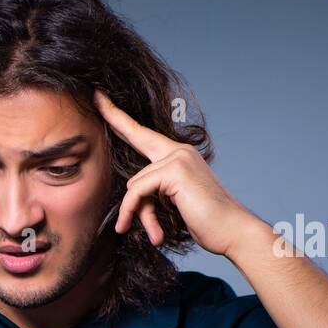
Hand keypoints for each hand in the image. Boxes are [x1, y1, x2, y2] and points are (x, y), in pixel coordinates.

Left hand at [95, 89, 265, 258]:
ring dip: (138, 213)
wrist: (232, 231)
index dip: (122, 119)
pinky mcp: (175, 171)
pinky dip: (137, 212)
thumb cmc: (206, 221)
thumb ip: (151, 194)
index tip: (104, 99)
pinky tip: (154, 233)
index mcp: (179, 156)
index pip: (144, 135)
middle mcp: (179, 151)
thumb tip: (130, 195)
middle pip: (136, 134)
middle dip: (113, 115)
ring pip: (135, 184)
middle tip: (95, 94)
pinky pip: (138, 192)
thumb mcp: (171, 206)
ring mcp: (178, 158)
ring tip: (155, 233)